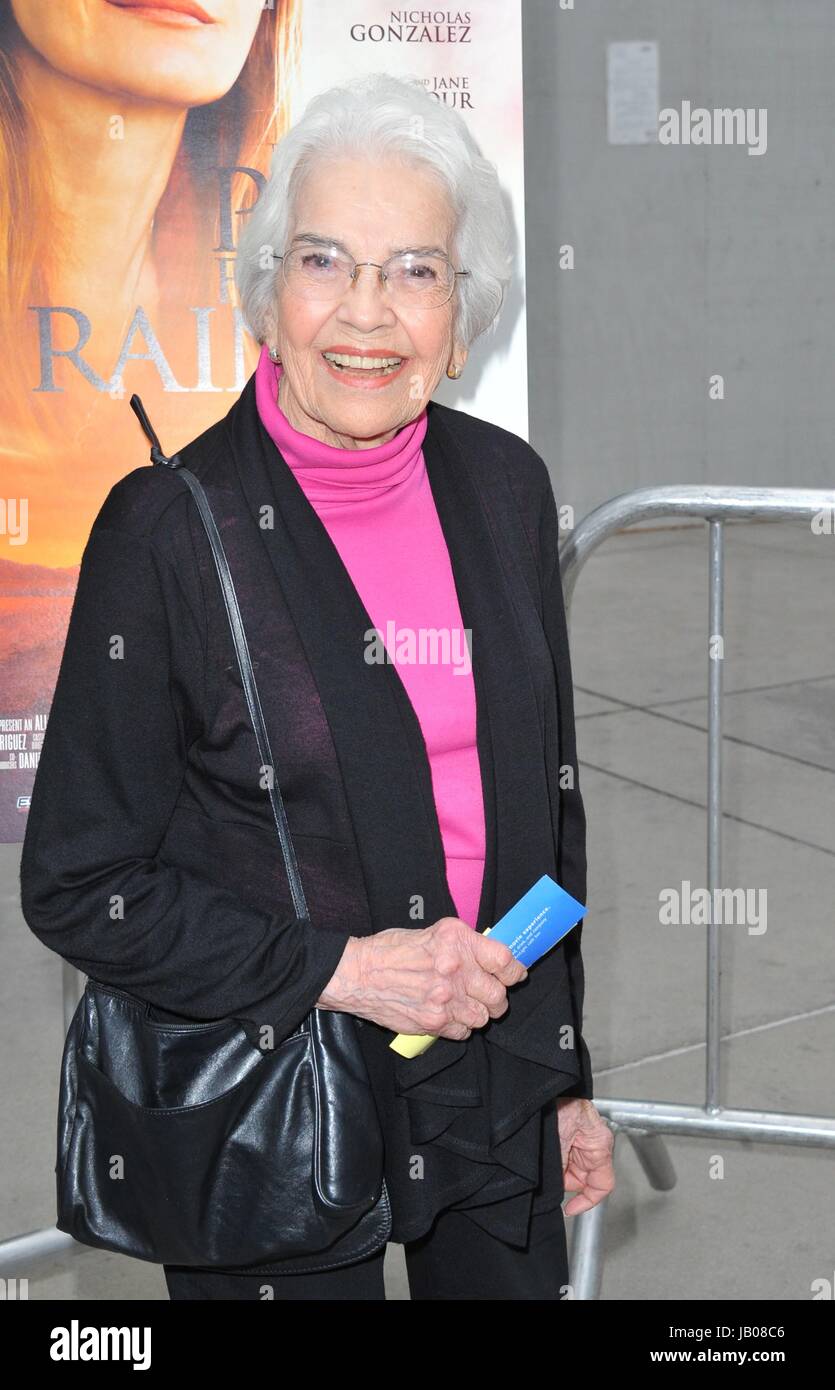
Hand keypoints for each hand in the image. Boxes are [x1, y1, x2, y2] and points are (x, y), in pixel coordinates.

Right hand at [317, 919, 527, 1039]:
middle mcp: (454, 968)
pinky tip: (446, 1014)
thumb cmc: (392, 950)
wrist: (359, 974)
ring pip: (483, 1017)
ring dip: (477, 1013)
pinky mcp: (434, 1021)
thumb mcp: (434, 934)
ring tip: (462, 1004)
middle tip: (487, 994)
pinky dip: (460, 1026)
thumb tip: (491, 958)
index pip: (504, 960)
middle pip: (498, 994)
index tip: (514, 975)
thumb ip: (464, 945)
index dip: (514, 971)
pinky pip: (464, 1031)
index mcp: (456, 941)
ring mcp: (445, 998)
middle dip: (496, 997)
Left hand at [556, 1097, 614, 1215]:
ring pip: (572, 1170)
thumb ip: (563, 1169)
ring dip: (559, 1171)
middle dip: (566, 1183)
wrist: (548, 1087)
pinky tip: (545, 1155)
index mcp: (599, 1146)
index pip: (602, 1185)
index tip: (570, 1208)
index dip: (587, 1201)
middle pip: (584, 1179)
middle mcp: (593, 1144)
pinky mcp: (569, 1136)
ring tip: (546, 1159)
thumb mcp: (560, 1145)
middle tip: (551, 1175)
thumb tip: (560, 1189)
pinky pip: (565, 1158)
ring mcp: (581, 1141)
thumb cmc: (558, 1104)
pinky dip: (556, 1162)